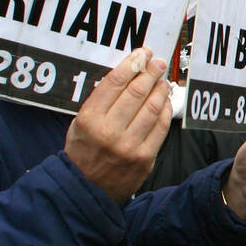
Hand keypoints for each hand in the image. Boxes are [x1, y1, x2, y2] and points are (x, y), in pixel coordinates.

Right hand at [64, 48, 170, 203]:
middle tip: (158, 62)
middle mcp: (110, 132)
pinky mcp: (145, 158)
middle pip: (137, 92)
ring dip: (161, 89)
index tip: (141, 54)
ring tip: (164, 79)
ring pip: (152, 108)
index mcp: (90, 120)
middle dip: (150, 73)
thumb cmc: (83, 153)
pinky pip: (160, 128)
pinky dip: (165, 111)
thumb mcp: (79, 124)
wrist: (86, 191)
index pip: (115, 83)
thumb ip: (100, 102)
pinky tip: (166, 101)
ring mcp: (129, 146)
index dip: (132, 64)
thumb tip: (126, 75)